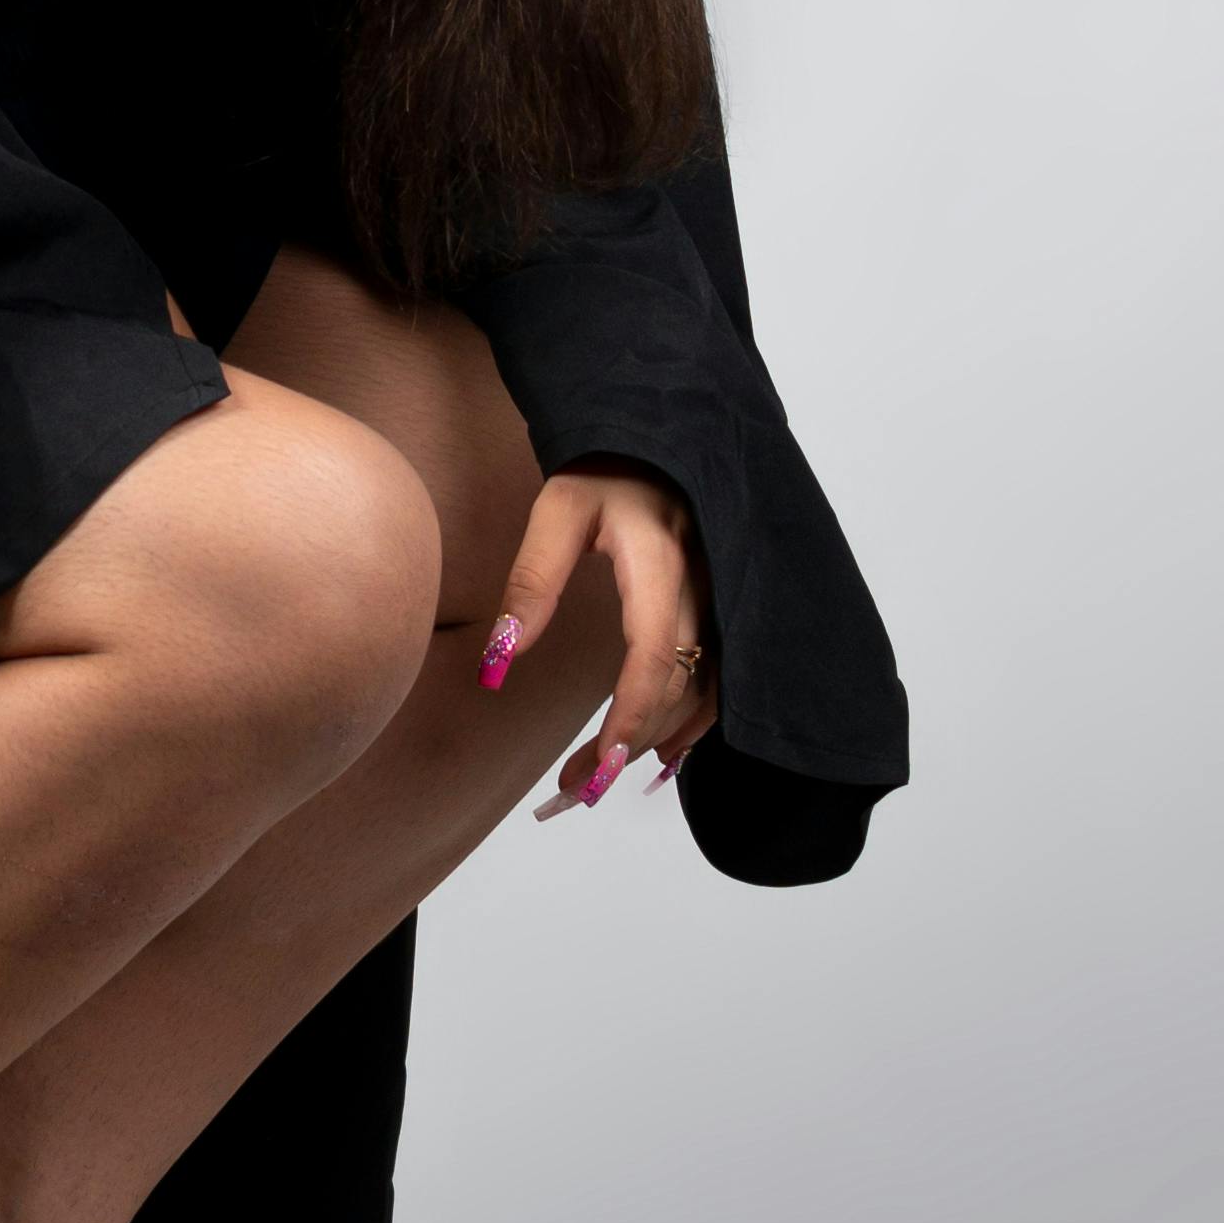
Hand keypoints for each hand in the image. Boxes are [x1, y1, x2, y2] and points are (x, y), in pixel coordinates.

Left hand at [476, 459, 715, 818]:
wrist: (664, 436)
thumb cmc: (606, 469)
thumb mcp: (557, 510)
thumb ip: (531, 581)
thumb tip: (498, 659)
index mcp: (661, 559)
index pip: (652, 654)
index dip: (630, 715)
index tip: (601, 768)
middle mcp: (705, 585)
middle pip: (677, 685)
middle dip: (630, 743)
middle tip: (578, 786)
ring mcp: (722, 598)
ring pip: (705, 689)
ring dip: (659, 740)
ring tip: (604, 776)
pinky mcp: (725, 607)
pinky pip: (721, 676)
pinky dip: (693, 719)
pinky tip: (661, 750)